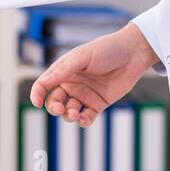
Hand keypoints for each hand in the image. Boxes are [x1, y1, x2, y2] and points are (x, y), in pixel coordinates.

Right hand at [29, 23, 160, 125]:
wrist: (132, 54)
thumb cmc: (106, 50)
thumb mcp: (82, 57)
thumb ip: (63, 70)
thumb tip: (44, 82)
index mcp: (64, 71)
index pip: (44, 85)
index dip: (37, 94)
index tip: (37, 102)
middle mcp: (72, 84)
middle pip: (54, 102)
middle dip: (54, 108)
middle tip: (60, 109)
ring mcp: (85, 95)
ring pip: (68, 112)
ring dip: (68, 116)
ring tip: (74, 114)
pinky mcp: (98, 104)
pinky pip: (86, 117)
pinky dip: (82, 121)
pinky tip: (83, 118)